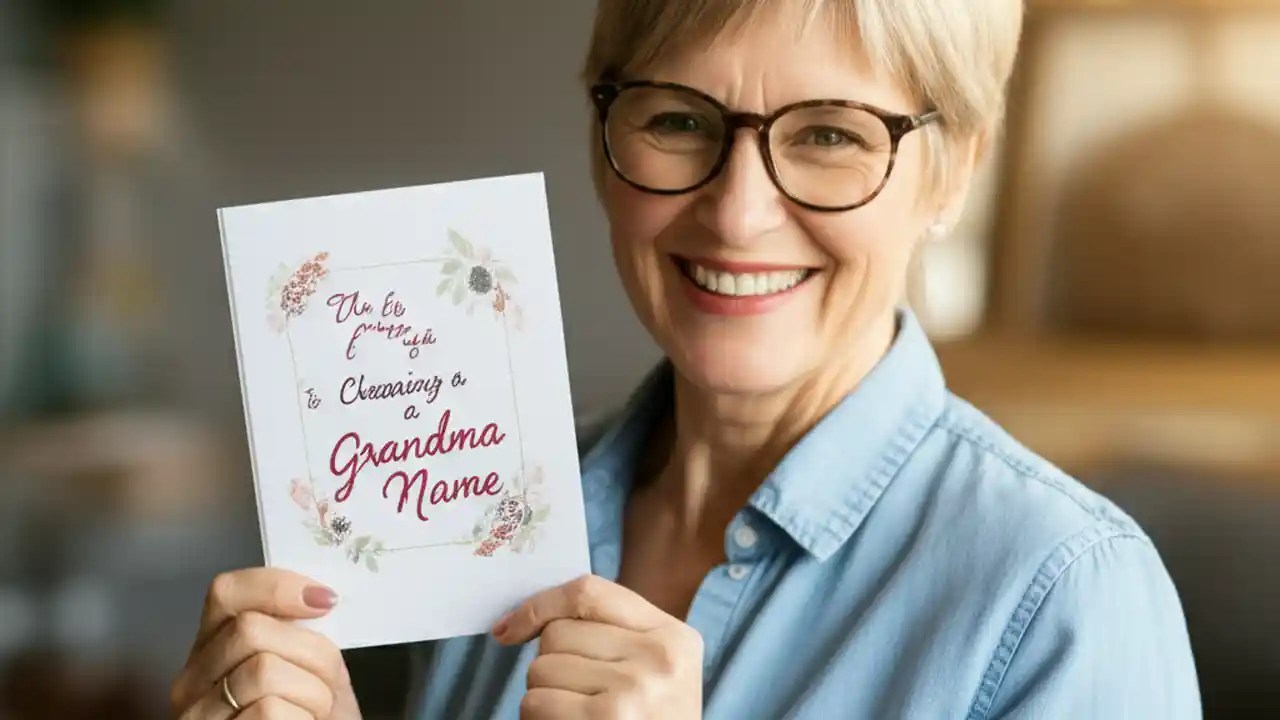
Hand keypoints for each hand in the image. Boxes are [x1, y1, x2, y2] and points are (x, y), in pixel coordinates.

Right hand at [170, 568, 361, 718]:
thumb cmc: (313, 719)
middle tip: (326, 685)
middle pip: (252, 630)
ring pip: (263, 671)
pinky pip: (267, 712)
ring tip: (312, 713)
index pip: (227, 592)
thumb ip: (300, 632)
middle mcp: (191, 681)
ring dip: (312, 693)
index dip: (278, 586)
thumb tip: (318, 596)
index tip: (325, 600)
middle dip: (311, 654)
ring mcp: (197, 716)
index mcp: (214, 649)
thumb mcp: (310, 668)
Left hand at [493, 574, 702, 719]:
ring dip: (543, 695)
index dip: (538, 605)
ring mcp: (635, 691)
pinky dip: (538, 719)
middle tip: (578, 694)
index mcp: (674, 635)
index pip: (588, 591)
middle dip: (550, 663)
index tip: (508, 628)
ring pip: (541, 668)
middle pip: (558, 633)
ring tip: (577, 716)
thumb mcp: (654, 670)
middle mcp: (659, 657)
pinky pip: (536, 703)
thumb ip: (610, 633)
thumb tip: (519, 621)